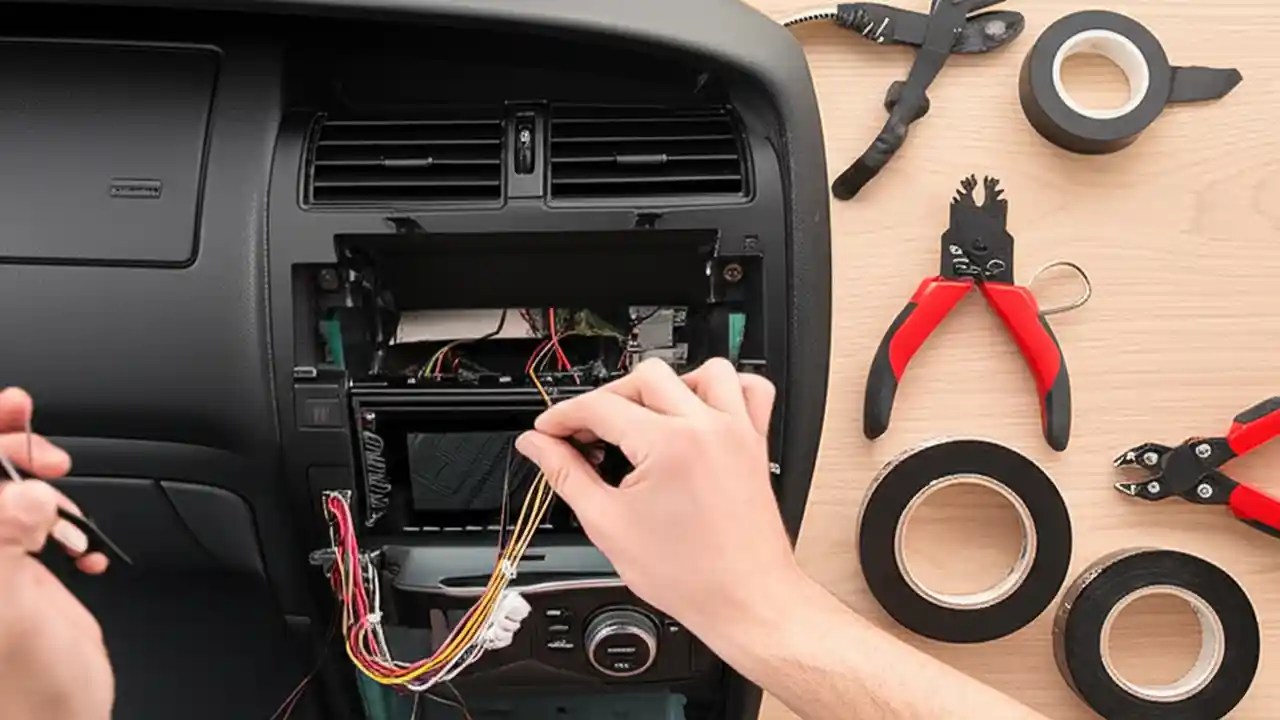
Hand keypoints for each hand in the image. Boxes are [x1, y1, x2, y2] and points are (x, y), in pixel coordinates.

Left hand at [0, 388, 112, 719]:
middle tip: (48, 452)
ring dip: (40, 485)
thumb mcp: (8, 615)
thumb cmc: (23, 689)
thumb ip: (3, 545)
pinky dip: (63, 520)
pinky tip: (78, 544)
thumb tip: (23, 494)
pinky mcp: (11, 571)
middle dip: (9, 450)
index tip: (14, 408)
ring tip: (66, 501)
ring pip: (5, 492)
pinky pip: (32, 521)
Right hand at [516, 359, 802, 639]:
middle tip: (588, 433)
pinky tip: (698, 411)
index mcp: (668, 444)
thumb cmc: (689, 575)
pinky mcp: (755, 443)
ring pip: (702, 371)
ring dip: (666, 387)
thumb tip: (538, 445)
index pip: (601, 406)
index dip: (564, 416)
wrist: (744, 600)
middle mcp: (706, 427)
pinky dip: (724, 390)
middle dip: (607, 400)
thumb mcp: (608, 524)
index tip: (549, 430)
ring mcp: (737, 431)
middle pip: (644, 378)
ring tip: (644, 419)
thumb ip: (567, 475)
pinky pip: (751, 391)